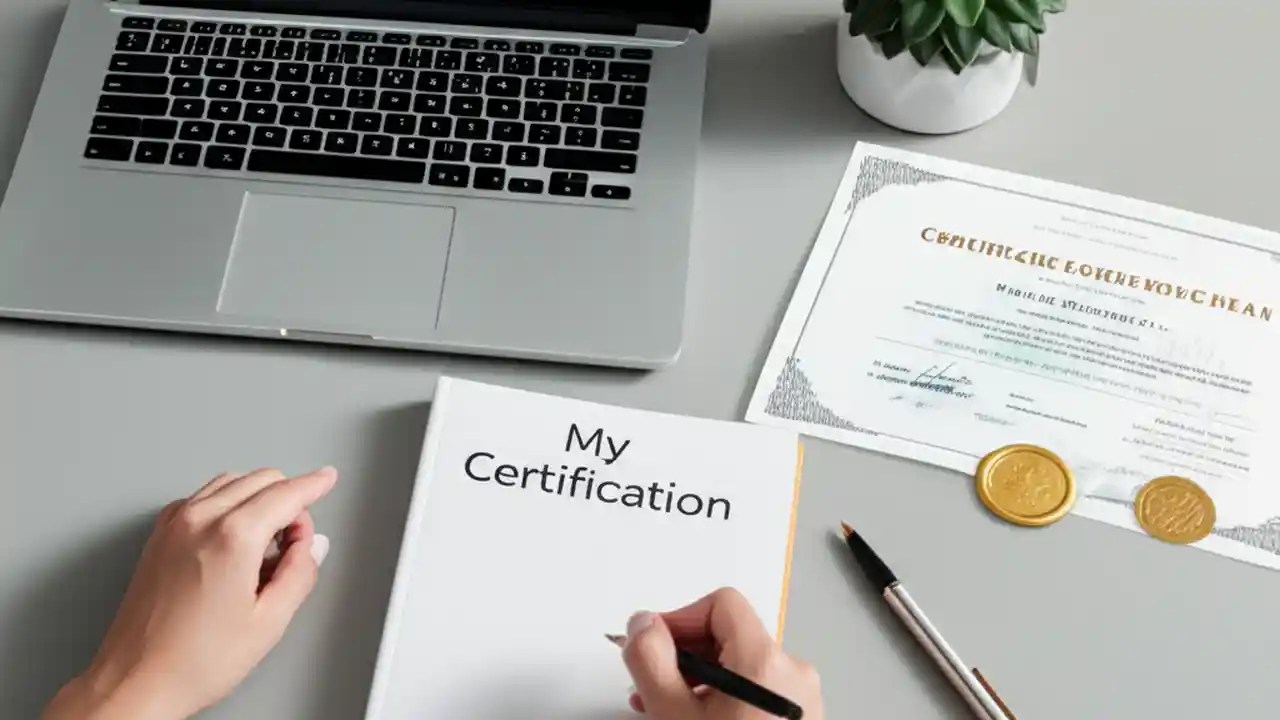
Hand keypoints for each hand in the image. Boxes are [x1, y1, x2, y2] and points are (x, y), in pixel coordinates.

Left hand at [42, 468, 337, 719]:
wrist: (136, 681)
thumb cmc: (192, 661)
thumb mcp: (269, 622)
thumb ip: (300, 573)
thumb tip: (311, 546)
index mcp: (232, 537)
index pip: (287, 493)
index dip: (314, 485)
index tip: (326, 480)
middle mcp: (200, 520)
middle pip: (261, 479)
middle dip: (288, 500)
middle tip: (296, 543)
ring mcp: (174, 524)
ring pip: (231, 481)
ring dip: (258, 498)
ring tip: (266, 546)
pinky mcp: (159, 535)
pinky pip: (203, 497)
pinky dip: (228, 504)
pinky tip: (234, 541)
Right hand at [620, 587, 823, 719]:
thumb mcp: (674, 714)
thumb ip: (651, 661)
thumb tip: (642, 623)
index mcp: (766, 662)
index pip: (721, 604)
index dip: (680, 618)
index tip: (653, 645)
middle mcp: (794, 672)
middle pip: (729, 634)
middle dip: (685, 653)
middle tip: (654, 683)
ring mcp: (802, 697)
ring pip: (740, 665)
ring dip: (701, 679)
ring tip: (669, 707)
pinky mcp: (801, 716)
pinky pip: (756, 688)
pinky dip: (725, 697)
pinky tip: (699, 717)